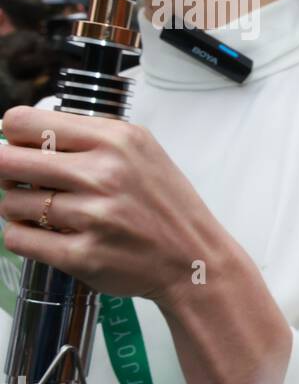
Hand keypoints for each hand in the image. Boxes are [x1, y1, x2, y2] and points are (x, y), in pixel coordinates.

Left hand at [0, 105, 233, 308]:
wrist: (195, 260)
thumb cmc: (165, 206)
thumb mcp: (142, 152)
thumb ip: (89, 138)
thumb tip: (20, 137)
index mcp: (117, 140)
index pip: (24, 123)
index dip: (12, 136)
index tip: (20, 147)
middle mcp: (104, 174)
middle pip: (7, 161)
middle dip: (6, 172)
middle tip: (19, 180)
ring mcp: (93, 216)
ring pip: (10, 203)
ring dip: (18, 208)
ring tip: (45, 213)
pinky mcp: (82, 254)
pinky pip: (18, 239)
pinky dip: (23, 237)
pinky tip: (47, 235)